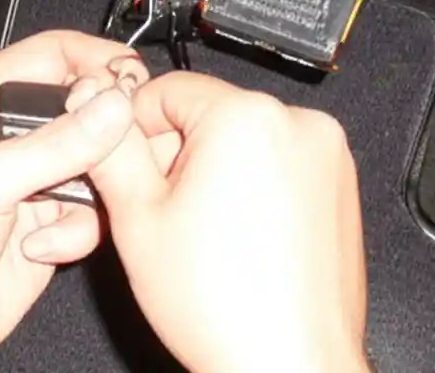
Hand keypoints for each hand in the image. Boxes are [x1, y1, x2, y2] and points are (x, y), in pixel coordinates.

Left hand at [0, 31, 147, 372]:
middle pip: (83, 109)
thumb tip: (112, 105)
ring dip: (93, 189)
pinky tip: (39, 249)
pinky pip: (88, 215)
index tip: (132, 81)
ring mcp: (25, 184)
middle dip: (106, 132)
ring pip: (94, 164)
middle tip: (119, 150)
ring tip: (68, 210)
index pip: (51, 55)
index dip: (96, 61)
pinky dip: (77, 232)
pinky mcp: (40, 227)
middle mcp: (5, 139)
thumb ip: (53, 144)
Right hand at [87, 71, 368, 372]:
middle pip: (206, 116)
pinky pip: (278, 166)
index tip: (124, 165)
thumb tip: (94, 108)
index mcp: (246, 117)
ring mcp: (327, 156)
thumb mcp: (137, 217)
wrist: (290, 363)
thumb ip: (110, 148)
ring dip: (212, 175)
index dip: (132, 131)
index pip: (164, 89)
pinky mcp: (340, 186)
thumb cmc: (224, 307)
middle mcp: (297, 124)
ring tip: (204, 235)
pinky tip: (237, 239)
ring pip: (242, 142)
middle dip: (175, 158)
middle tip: (162, 213)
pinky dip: (252, 191)